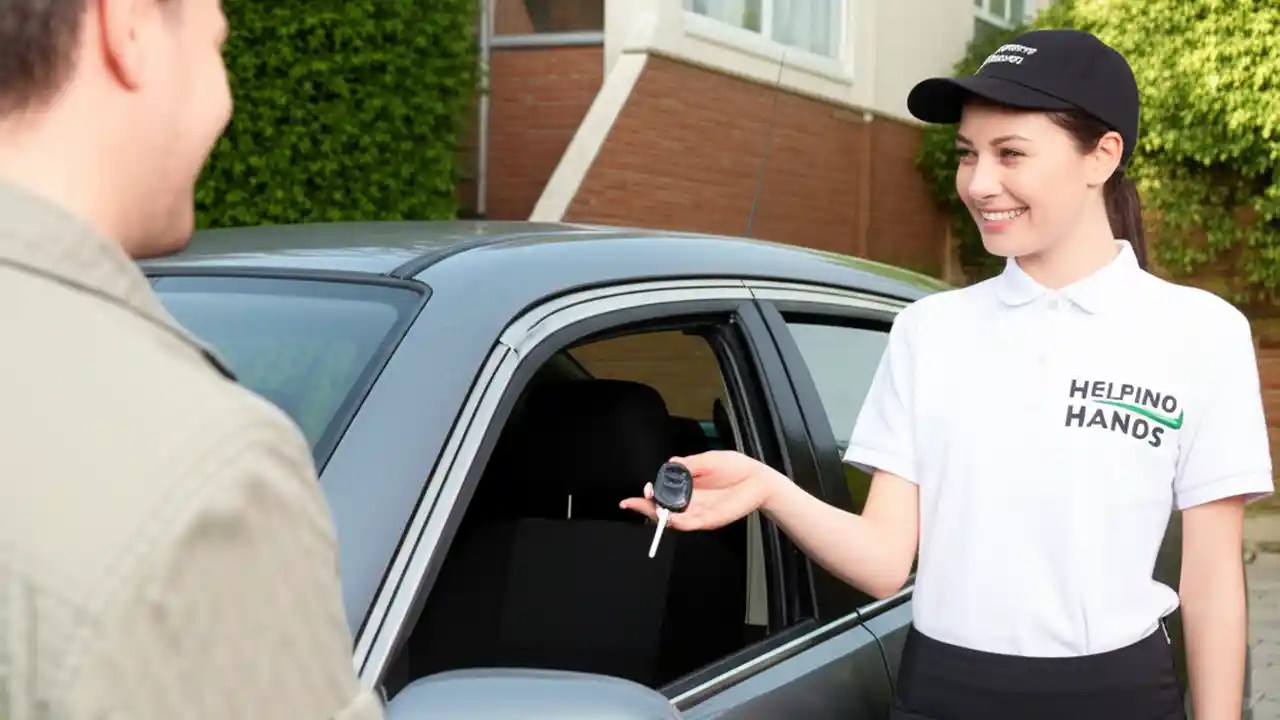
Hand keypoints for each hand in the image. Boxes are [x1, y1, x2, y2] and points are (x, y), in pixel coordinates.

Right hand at [619, 450, 780, 530]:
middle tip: (633, 503)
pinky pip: (690, 523)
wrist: (758, 479)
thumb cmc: (735, 468)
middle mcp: (690, 503)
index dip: (648, 494)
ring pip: (672, 520)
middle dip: (645, 508)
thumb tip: (670, 463)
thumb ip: (688, 464)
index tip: (642, 490)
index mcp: (687, 488)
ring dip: (657, 516)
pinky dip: (677, 522)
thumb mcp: (707, 460)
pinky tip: (668, 517)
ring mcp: (699, 513)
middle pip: (662, 510)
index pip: (662, 494)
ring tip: (647, 508)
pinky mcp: (710, 519)